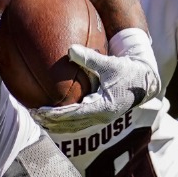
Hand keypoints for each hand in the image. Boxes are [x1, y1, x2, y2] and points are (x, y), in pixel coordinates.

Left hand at [36, 26, 161, 133]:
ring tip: (39, 119)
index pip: (74, 114)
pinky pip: (79, 123)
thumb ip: (90, 58)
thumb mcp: (110, 64)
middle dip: (51, 122)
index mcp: (104, 107)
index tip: (40, 111)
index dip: (55, 114)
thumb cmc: (128, 71)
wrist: (144, 82)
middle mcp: (102, 117)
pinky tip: (53, 117)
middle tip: (33, 116)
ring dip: (56, 125)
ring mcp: (101, 119)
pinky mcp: (100, 116)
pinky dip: (65, 122)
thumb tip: (70, 49)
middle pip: (71, 125)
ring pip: (74, 127)